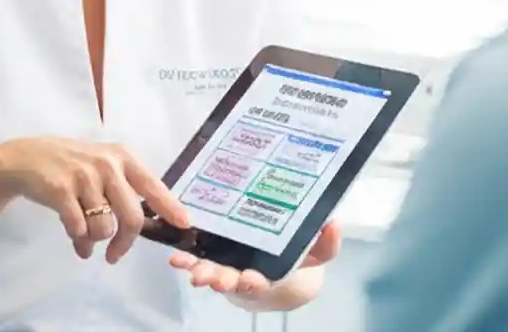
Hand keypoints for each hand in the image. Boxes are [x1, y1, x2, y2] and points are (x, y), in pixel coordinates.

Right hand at [0, 138, 189, 262]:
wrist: (25, 158)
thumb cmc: (69, 164)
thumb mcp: (101, 165)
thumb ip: (122, 189)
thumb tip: (143, 225)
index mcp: (122, 158)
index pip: (153, 186)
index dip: (170, 207)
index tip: (185, 224)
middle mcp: (107, 165)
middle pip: (132, 217)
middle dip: (125, 244)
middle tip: (116, 255)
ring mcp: (84, 177)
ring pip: (104, 227)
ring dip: (96, 241)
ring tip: (85, 237)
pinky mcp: (61, 190)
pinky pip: (79, 229)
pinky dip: (79, 242)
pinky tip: (77, 242)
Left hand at [168, 221, 341, 310]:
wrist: (281, 265)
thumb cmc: (298, 261)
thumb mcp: (317, 256)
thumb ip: (326, 245)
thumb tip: (334, 224)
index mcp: (269, 276)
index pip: (260, 283)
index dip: (253, 282)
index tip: (250, 280)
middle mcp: (244, 273)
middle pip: (229, 279)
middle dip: (217, 279)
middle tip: (209, 278)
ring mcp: (227, 264)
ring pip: (209, 270)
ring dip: (196, 269)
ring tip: (183, 265)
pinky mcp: (214, 251)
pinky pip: (198, 256)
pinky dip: (186, 258)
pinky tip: (174, 253)